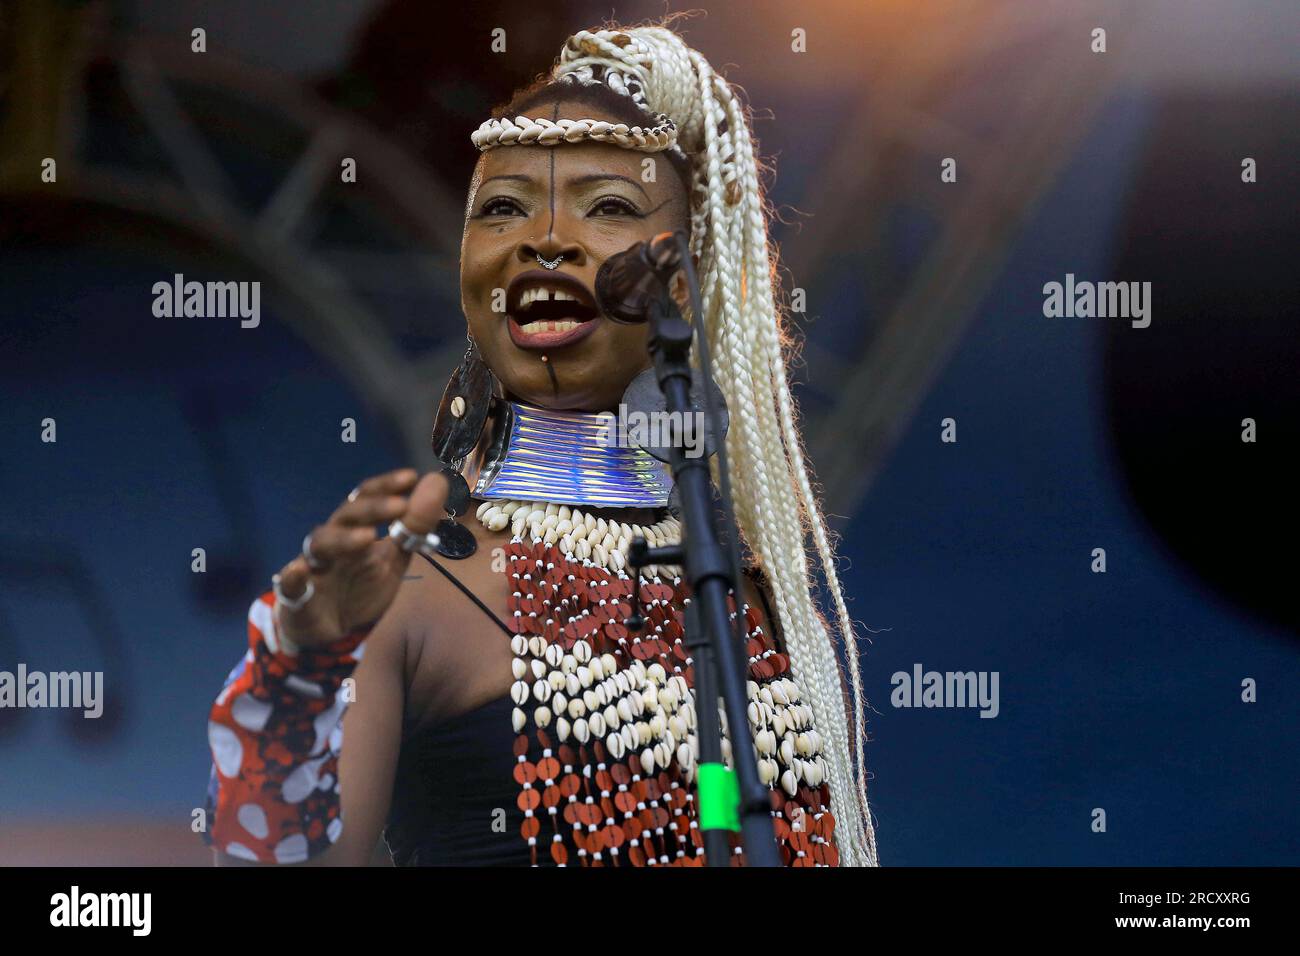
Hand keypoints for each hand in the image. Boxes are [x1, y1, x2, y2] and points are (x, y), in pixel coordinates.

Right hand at [271, 468, 450, 647]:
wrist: (332, 634)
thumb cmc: (362, 588)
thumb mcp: (395, 558)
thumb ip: (415, 524)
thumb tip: (436, 481)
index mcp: (355, 530)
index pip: (366, 499)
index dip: (386, 486)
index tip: (411, 477)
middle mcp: (333, 542)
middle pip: (346, 515)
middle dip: (373, 508)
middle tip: (400, 505)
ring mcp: (313, 567)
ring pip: (321, 544)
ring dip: (343, 538)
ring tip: (369, 537)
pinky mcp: (296, 596)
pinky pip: (290, 584)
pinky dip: (293, 577)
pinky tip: (300, 571)